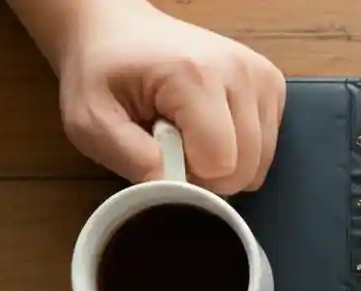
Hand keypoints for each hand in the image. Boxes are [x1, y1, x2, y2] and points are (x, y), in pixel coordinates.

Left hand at [24, 0, 285, 193]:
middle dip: (210, 175)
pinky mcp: (271, 83)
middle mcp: (241, 71)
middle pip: (248, 167)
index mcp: (196, 75)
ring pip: (262, 161)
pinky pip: (267, 145)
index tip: (158, 152)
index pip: (220, 164)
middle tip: (171, 147)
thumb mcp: (89, 120)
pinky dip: (240, 148)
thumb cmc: (101, 72)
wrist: (117, 28)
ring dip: (226, 163)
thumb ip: (129, 158)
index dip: (188, 177)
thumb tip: (172, 192)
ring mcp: (262, 76)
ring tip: (189, 134)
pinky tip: (210, 125)